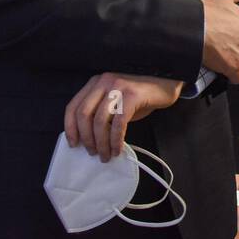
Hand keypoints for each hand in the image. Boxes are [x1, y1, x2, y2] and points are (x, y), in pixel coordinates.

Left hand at [64, 73, 183, 161]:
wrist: (167, 83)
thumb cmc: (140, 95)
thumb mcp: (116, 100)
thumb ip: (101, 112)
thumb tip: (88, 138)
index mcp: (95, 83)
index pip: (73, 106)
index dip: (70, 128)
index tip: (73, 144)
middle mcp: (103, 82)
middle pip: (84, 115)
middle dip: (86, 138)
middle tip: (93, 153)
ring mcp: (118, 87)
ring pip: (100, 121)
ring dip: (101, 143)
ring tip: (106, 155)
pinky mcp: (132, 95)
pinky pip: (119, 123)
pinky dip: (116, 140)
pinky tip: (118, 149)